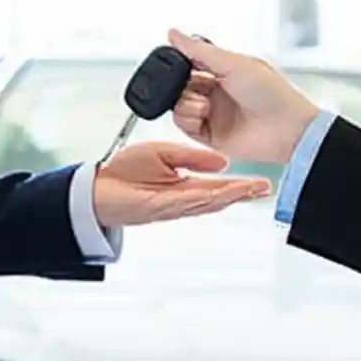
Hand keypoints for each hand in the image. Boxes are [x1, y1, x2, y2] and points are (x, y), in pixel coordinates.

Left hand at [92, 141, 270, 226]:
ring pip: (208, 202)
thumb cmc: (123, 173)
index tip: (260, 182)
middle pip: (220, 198)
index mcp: (184, 186)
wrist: (95, 187)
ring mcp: (172, 206)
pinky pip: (187, 202)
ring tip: (250, 190)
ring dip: (231, 196)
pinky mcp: (159, 207)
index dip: (240, 185)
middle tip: (264, 189)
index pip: (218, 186)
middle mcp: (181, 199)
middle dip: (243, 194)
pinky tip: (221, 193)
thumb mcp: (163, 154)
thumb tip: (221, 161)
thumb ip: (192, 157)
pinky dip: (206, 198)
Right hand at [167, 30, 320, 163]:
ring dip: (186, 103)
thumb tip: (175, 34)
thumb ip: (201, 51)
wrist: (286, 130)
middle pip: (181, 85)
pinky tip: (202, 115)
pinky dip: (187, 119)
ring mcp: (212, 114)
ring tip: (204, 105)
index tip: (172, 60)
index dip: (179, 63)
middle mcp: (216, 92)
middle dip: (179, 85)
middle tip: (189, 85)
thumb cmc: (272, 94)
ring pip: (179, 105)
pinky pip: (184, 126)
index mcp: (224, 71)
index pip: (191, 63)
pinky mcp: (209, 135)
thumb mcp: (234, 64)